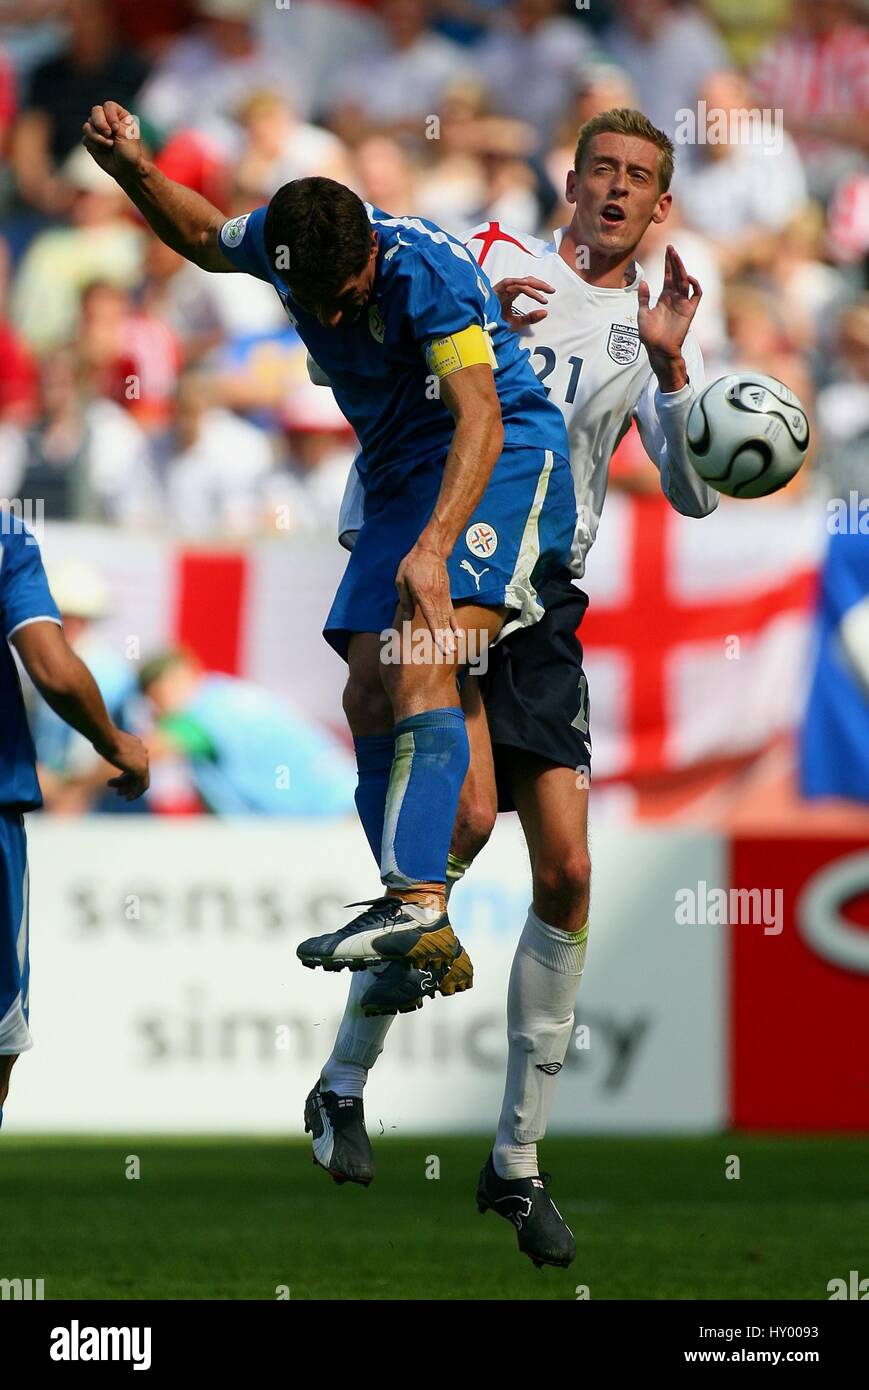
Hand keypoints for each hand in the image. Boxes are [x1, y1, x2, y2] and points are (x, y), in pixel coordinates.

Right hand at [82, 100, 142, 180]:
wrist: (125, 169)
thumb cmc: (129, 151)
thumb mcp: (126, 134)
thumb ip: (112, 122)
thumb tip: (92, 122)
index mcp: (118, 115)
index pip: (108, 106)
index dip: (110, 116)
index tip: (116, 128)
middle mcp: (107, 120)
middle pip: (95, 111)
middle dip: (100, 123)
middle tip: (109, 134)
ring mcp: (97, 129)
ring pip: (88, 126)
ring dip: (98, 138)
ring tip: (109, 146)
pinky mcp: (90, 140)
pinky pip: (86, 139)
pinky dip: (95, 146)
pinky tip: (103, 151)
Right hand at [102, 729, 149, 801]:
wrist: (107, 738)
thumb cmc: (102, 739)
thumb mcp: (106, 743)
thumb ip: (109, 747)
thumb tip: (99, 745)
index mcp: (136, 744)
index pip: (133, 762)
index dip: (125, 775)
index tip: (113, 782)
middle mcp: (142, 752)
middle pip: (136, 772)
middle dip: (127, 783)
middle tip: (118, 793)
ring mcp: (144, 761)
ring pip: (138, 780)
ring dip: (128, 788)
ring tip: (118, 794)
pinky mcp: (141, 769)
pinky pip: (142, 785)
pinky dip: (136, 793)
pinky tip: (128, 799)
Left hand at [395, 543, 456, 652]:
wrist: (431, 550)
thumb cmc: (412, 565)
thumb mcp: (401, 581)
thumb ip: (405, 600)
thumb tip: (407, 618)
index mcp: (423, 595)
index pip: (431, 617)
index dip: (436, 632)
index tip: (440, 645)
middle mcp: (436, 598)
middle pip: (441, 621)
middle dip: (445, 638)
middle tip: (448, 652)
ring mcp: (443, 597)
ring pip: (448, 618)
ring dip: (450, 634)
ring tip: (454, 647)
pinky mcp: (447, 594)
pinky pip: (451, 612)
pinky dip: (454, 623)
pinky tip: (458, 633)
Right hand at [494, 276, 553, 330]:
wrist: (482, 328)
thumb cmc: (495, 324)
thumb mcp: (516, 322)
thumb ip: (530, 318)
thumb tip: (545, 312)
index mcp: (512, 294)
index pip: (529, 287)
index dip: (540, 289)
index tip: (550, 295)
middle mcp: (508, 289)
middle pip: (527, 281)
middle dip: (540, 284)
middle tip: (552, 290)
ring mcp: (502, 288)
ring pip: (521, 282)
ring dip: (534, 286)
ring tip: (545, 293)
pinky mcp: (496, 289)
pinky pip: (509, 282)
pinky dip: (519, 283)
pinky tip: (528, 286)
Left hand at [637, 244, 700, 376]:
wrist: (657, 350)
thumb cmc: (649, 335)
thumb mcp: (642, 313)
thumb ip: (642, 298)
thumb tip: (643, 282)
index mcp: (664, 297)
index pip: (668, 275)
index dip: (668, 263)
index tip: (667, 249)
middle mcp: (674, 298)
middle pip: (677, 274)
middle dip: (674, 261)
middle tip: (671, 248)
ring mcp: (683, 303)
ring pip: (685, 281)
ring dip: (682, 268)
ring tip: (675, 256)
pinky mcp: (689, 311)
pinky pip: (697, 295)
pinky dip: (696, 285)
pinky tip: (689, 277)